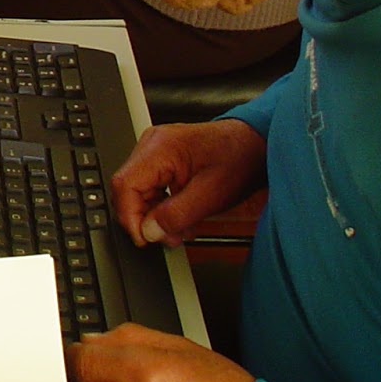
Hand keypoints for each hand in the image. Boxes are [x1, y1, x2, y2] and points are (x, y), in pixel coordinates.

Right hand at [112, 119, 265, 246]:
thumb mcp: (212, 194)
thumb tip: (149, 231)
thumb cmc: (239, 159)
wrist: (255, 143)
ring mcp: (154, 149)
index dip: (129, 216)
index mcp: (160, 147)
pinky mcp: (160, 158)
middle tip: (170, 236)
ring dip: (154, 215)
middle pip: (128, 189)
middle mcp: (152, 144)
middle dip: (145, 219)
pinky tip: (180, 214)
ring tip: (181, 227)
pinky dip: (160, 205)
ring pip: (137, 191)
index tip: (144, 239)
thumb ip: (177, 215)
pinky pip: (148, 186)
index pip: (125, 185)